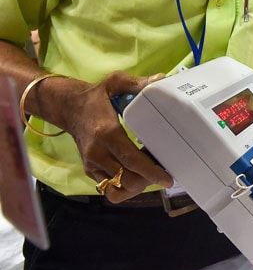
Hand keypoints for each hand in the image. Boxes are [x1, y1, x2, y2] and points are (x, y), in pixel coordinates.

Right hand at [47, 71, 173, 201]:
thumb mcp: (115, 83)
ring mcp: (91, 164)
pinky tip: (135, 176)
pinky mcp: (89, 170)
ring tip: (149, 176)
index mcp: (106, 134)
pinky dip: (124, 188)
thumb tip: (161, 80)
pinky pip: (107, 189)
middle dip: (148, 180)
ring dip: (136, 187)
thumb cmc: (96, 96)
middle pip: (127, 179)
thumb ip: (137, 83)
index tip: (167, 178)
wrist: (68, 108)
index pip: (131, 160)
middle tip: (163, 172)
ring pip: (116, 189)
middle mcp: (97, 153)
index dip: (151, 172)